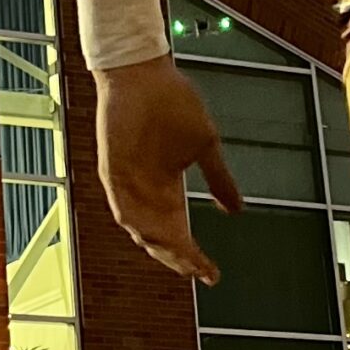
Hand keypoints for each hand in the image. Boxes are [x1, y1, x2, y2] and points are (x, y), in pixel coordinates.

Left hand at [95, 58, 241, 281]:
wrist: (144, 74)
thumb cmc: (173, 104)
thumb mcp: (205, 146)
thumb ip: (219, 180)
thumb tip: (237, 211)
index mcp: (167, 188)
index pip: (180, 232)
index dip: (195, 256)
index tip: (214, 275)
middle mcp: (146, 192)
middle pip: (160, 239)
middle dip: (179, 259)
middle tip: (199, 273)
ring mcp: (127, 183)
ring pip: (140, 228)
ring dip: (160, 246)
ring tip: (182, 260)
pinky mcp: (112, 170)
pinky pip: (121, 205)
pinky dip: (137, 222)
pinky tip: (152, 236)